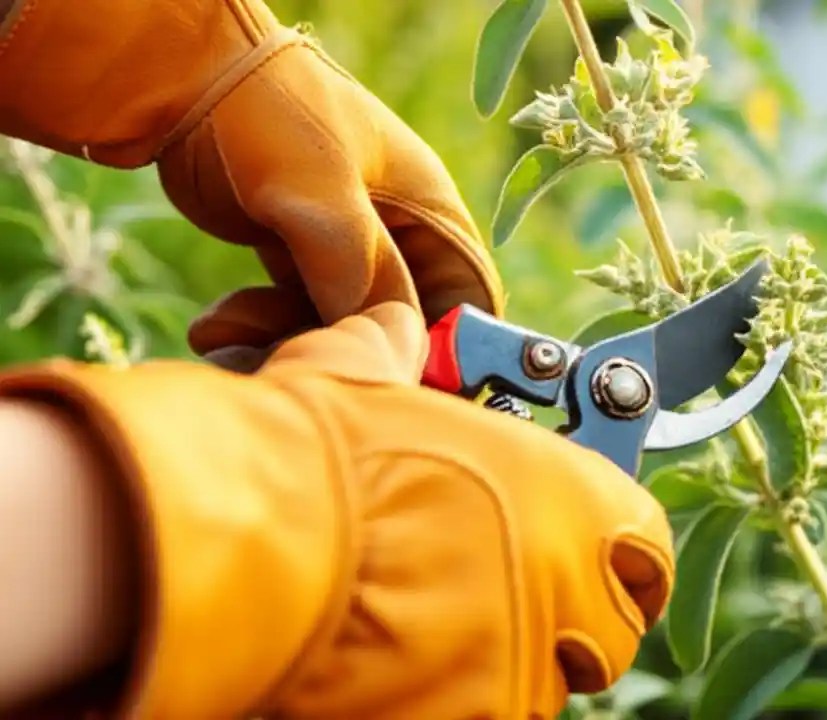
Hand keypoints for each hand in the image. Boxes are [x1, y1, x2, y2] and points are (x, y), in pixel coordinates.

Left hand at [0, 0, 504, 363]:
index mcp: (428, 210)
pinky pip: (296, 316)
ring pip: (341, 328)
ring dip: (292, 346)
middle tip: (300, 372)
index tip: (398, 382)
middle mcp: (397, 234)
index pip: (467, 300)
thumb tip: (376, 344)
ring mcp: (345, 247)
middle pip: (402, 326)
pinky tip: (215, 329)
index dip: (447, 349)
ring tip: (229, 340)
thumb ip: (359, 269)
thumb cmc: (265, 113)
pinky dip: (260, 331)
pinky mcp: (297, 257)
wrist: (176, 79)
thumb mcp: (319, 190)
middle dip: (351, 354)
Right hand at [0, 302, 673, 717]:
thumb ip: (403, 354)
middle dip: (568, 610)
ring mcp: (520, 674)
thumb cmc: (321, 454)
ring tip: (433, 620)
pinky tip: (395, 660)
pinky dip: (447, 692)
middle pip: (608, 627)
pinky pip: (478, 712)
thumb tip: (392, 327)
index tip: (589, 541)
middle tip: (508, 586)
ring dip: (503, 652)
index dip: (618, 543)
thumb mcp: (368, 375)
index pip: (646, 542)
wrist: (247, 546)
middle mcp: (571, 595)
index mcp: (578, 502)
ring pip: (541, 679)